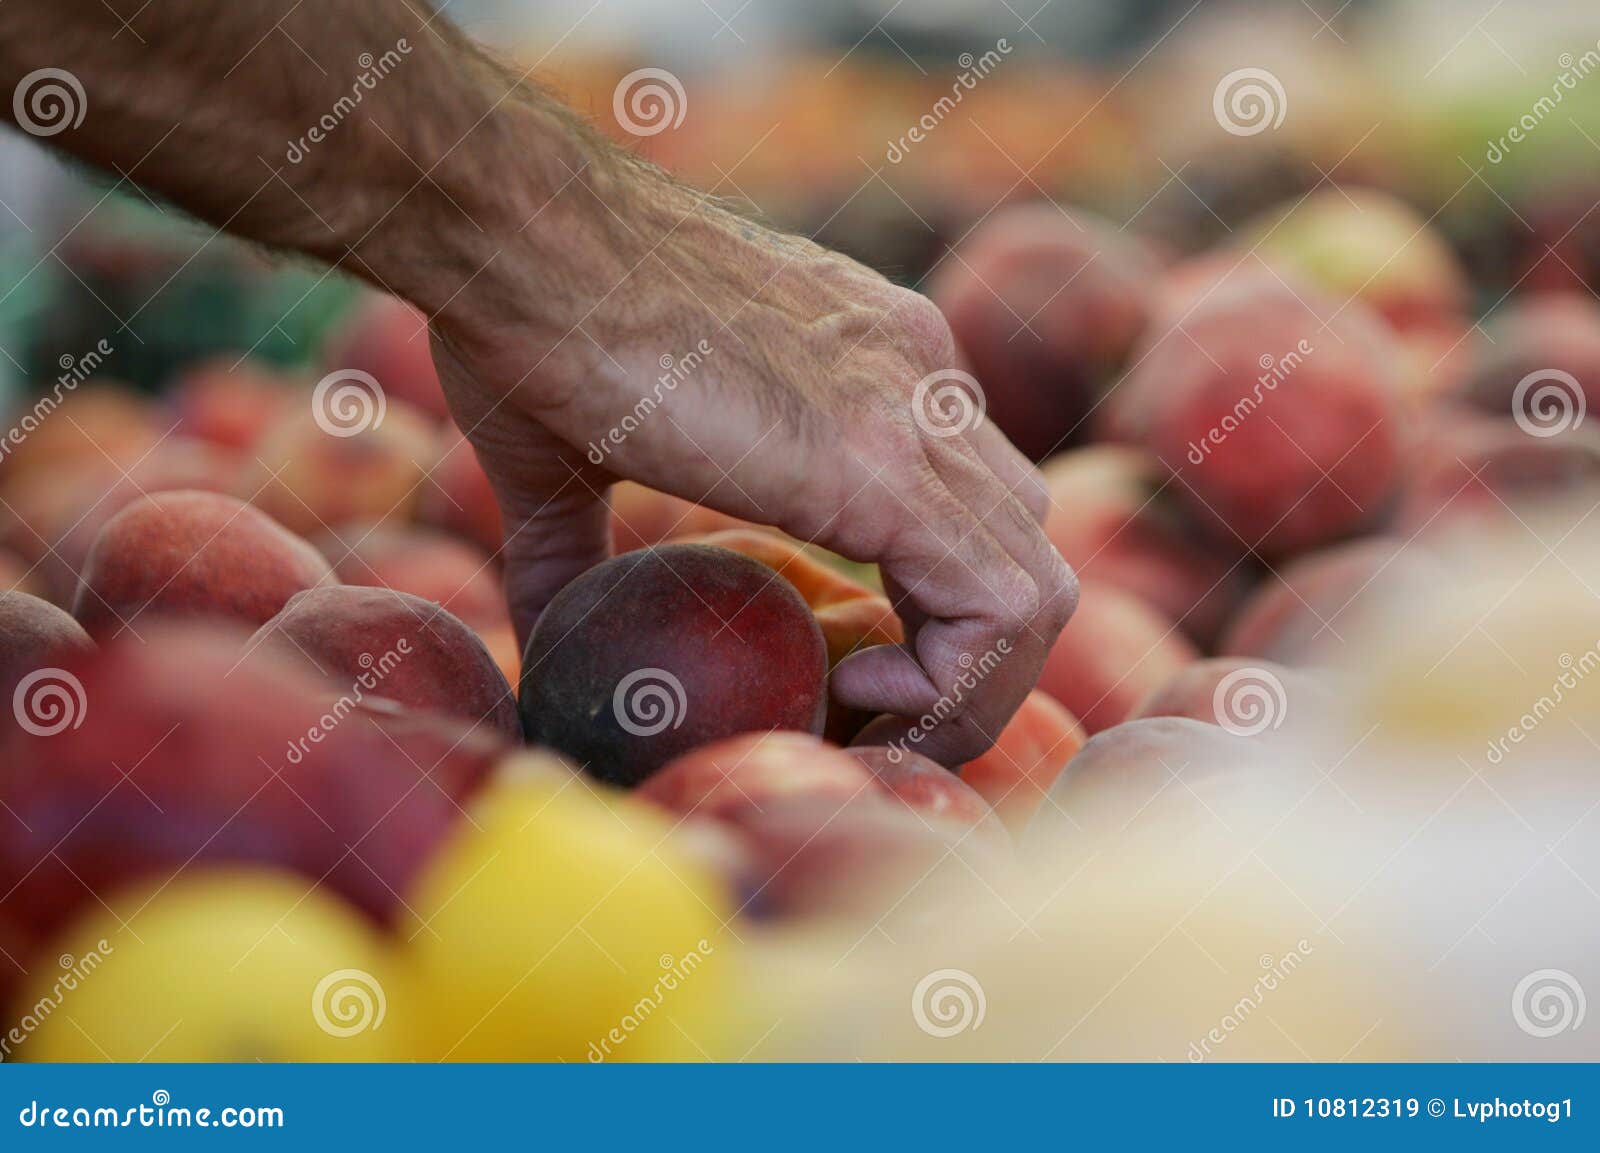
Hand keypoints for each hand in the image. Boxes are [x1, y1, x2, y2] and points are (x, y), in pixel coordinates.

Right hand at [427, 156, 1076, 764]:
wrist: (523, 239)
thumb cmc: (534, 322)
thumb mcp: (574, 453)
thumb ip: (579, 549)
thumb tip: (538, 635)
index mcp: (874, 362)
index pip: (973, 503)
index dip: (937, 611)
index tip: (849, 671)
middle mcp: (922, 378)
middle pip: (1021, 547)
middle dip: (970, 661)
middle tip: (874, 718)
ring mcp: (917, 410)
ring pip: (1037, 583)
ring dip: (973, 685)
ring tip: (868, 718)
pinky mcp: (882, 463)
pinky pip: (997, 601)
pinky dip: (956, 681)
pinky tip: (852, 685)